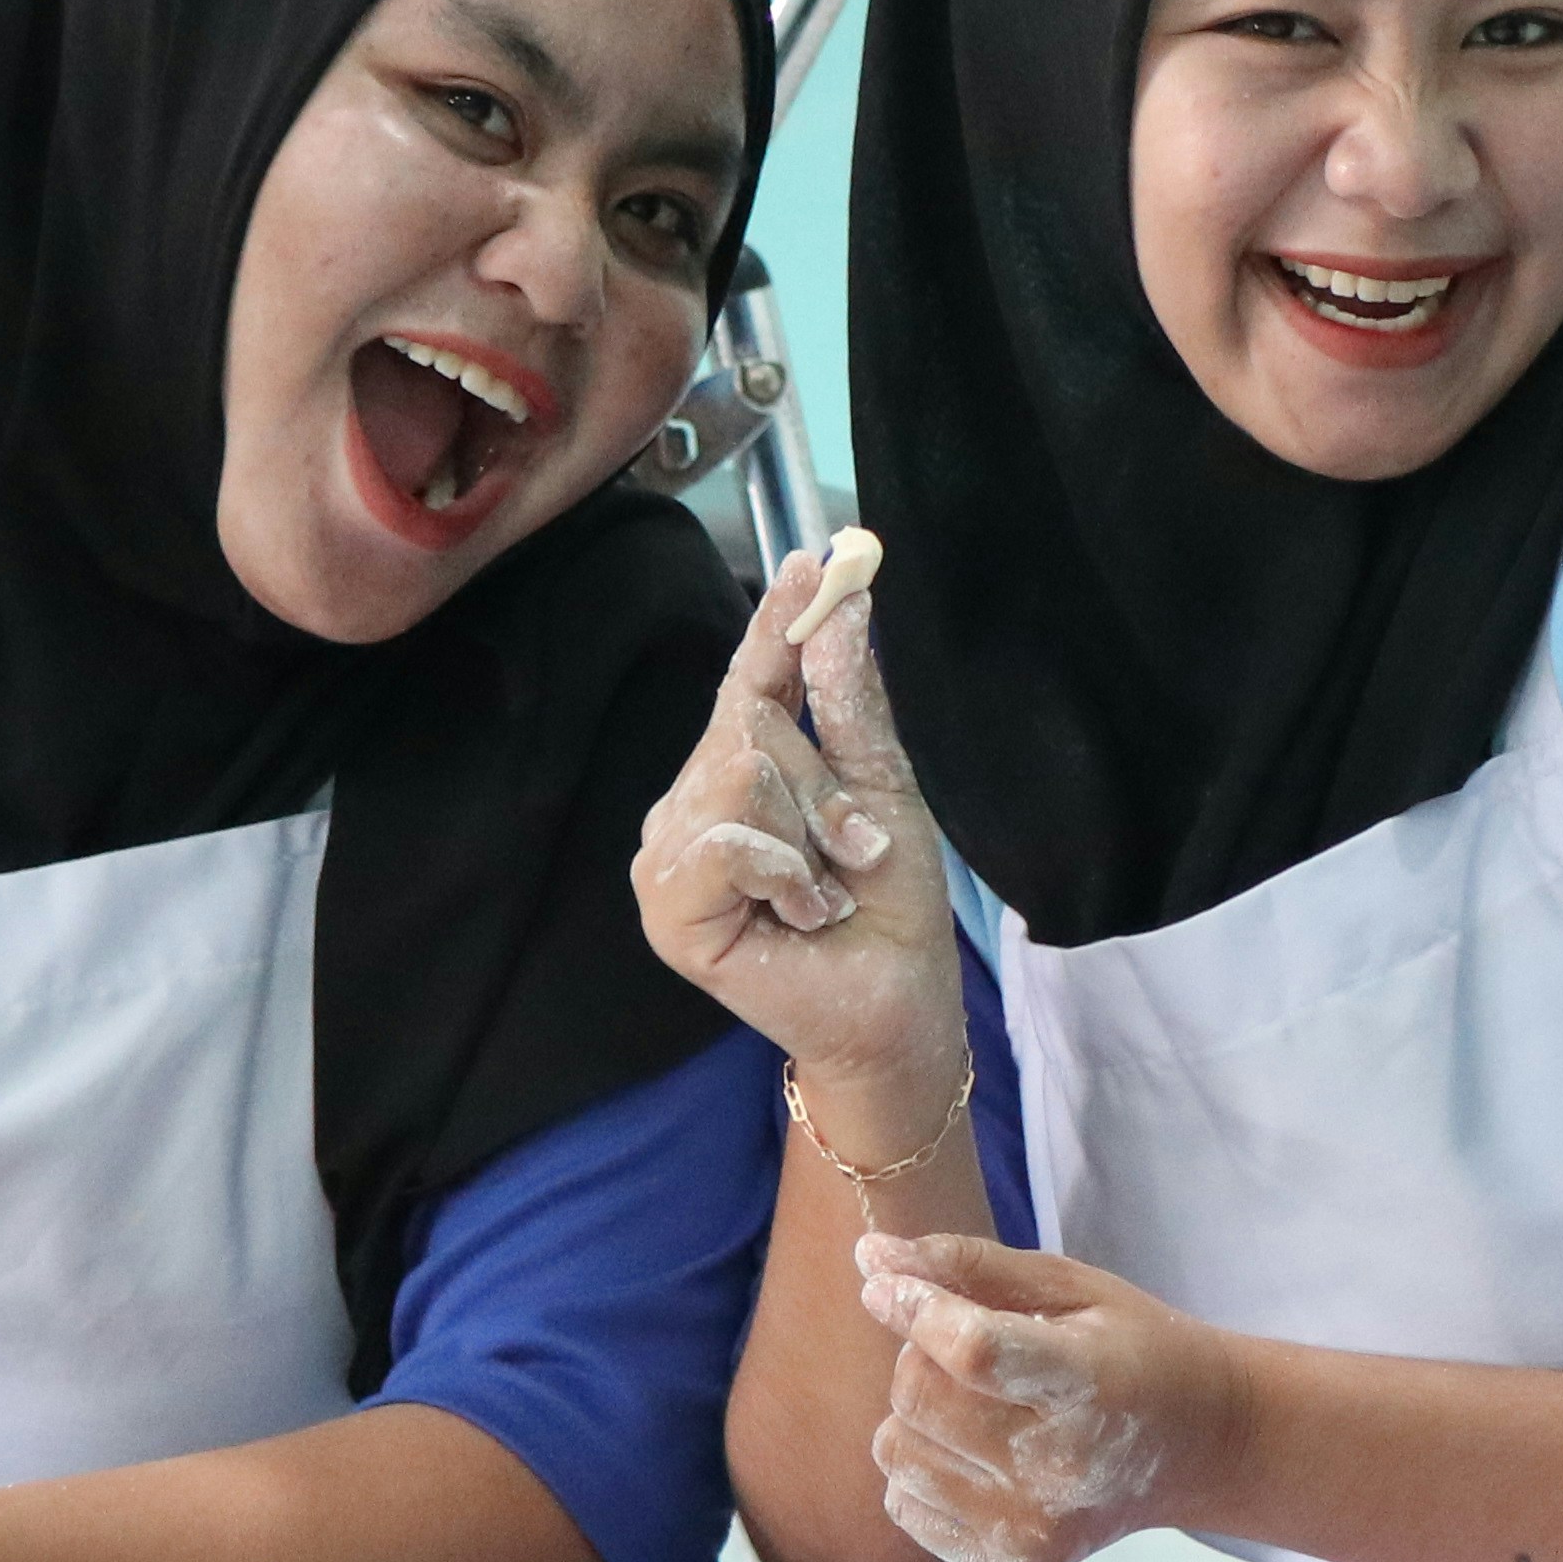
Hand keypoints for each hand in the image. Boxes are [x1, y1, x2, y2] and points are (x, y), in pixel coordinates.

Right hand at [636, 530, 961, 1124]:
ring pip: (739, 775)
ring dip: (811, 837)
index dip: (775, 624)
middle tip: (858, 851)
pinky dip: (783, 872)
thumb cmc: (889, 906)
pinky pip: (724, 839)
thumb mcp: (882, 787)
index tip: (809, 560)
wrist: (895, 1001)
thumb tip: (841, 601)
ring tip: (831, 889)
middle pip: (749, 728)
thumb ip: (850, 700)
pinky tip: (803, 912)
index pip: (749, 681)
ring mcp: (671, 853)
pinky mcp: (667, 906)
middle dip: (823, 788)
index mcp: (740, 769)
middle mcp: (692, 802)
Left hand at [853, 1232, 1235, 1561]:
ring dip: (917, 1416)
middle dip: (920, 1357)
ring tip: (979, 1406)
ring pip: (897, 1450)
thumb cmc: (1130, 1350)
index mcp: (1089, 1383)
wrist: (1197, 1447)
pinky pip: (903, 1503)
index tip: (886, 1286)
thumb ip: (970, 1266)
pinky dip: (923, 1469)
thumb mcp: (1070, 1286)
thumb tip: (870, 1257)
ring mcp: (1035, 1526)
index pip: (974, 1351)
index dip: (916, 1311)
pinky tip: (977, 1455)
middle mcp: (1062, 1467)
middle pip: (920, 1397)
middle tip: (969, 1352)